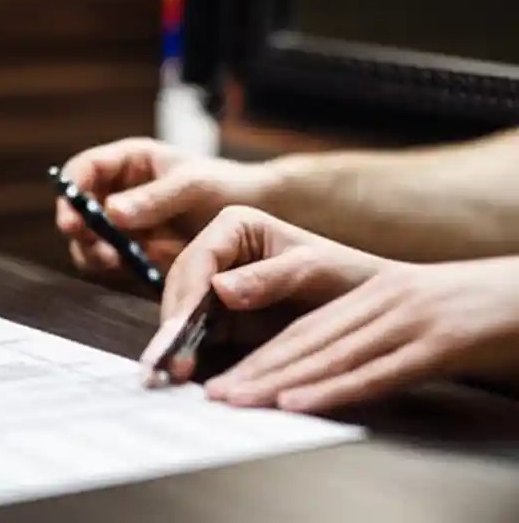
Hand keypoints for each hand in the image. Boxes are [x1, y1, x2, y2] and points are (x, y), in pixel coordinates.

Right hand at [55, 138, 278, 275]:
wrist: (258, 216)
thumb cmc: (224, 185)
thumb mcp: (192, 185)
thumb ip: (154, 198)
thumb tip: (111, 212)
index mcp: (126, 164)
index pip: (82, 171)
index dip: (71, 191)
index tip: (73, 217)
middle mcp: (117, 193)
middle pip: (77, 210)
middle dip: (79, 229)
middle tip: (93, 244)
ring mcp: (123, 227)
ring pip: (88, 242)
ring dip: (95, 253)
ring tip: (115, 260)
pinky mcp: (134, 254)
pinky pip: (113, 265)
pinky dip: (118, 270)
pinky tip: (136, 270)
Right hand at [139, 206, 391, 384]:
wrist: (374, 312)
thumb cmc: (349, 278)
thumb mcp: (314, 271)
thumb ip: (270, 276)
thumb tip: (220, 288)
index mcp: (235, 226)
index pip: (198, 259)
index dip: (184, 295)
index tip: (177, 330)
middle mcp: (218, 251)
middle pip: (180, 286)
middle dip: (171, 323)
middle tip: (164, 363)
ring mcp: (216, 285)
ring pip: (181, 311)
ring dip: (172, 342)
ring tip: (166, 374)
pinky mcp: (219, 316)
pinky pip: (194, 332)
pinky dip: (185, 352)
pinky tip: (178, 374)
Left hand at [205, 255, 518, 412]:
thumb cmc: (483, 313)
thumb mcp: (421, 314)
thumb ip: (375, 334)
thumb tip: (327, 365)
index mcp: (376, 294)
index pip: (305, 327)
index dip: (259, 353)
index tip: (222, 377)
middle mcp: (384, 302)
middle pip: (307, 339)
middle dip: (255, 368)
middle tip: (213, 393)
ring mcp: (413, 319)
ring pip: (332, 352)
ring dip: (279, 379)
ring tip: (238, 399)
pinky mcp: (444, 341)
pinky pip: (380, 370)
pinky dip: (334, 388)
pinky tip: (299, 401)